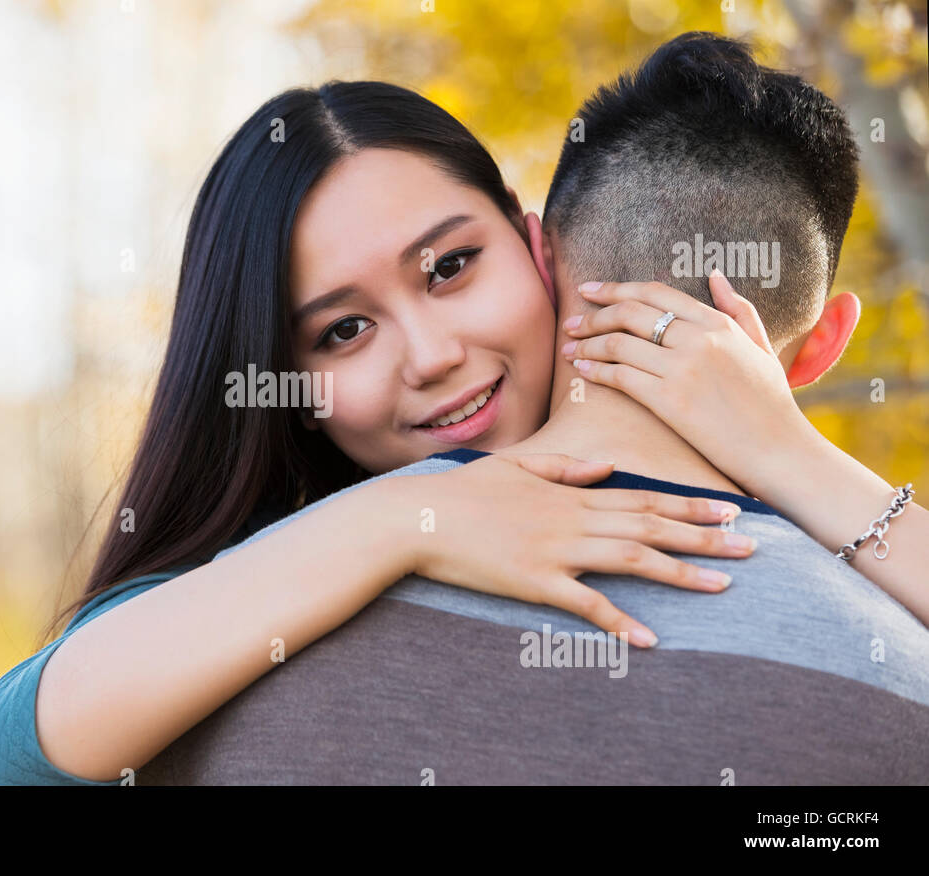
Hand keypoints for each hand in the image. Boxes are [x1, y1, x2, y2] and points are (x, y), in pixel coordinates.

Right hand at [387, 452, 755, 646]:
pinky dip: (618, 621)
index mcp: (569, 493)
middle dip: (703, 535)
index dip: (688, 504)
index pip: (641, 497)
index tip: (729, 509)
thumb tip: (606, 466)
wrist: (420, 517)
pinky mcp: (534, 581)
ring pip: (629, 560)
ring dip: (679, 572)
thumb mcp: (515, 466)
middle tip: (751, 547)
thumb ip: (564, 467)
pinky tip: (649, 638)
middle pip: (649, 527)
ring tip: (721, 586)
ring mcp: (555, 550)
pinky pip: (584, 604)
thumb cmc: (463, 492)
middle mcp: (571, 518)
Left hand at [561, 272, 809, 498]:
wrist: (779, 450)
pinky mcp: (670, 400)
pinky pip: (620, 376)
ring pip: (618, 343)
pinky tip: (581, 371)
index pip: (654, 292)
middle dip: (592, 314)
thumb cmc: (770, 403)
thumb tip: (714, 275)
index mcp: (718, 323)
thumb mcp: (760, 347)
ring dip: (586, 343)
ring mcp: (683, 368)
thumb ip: (738, 309)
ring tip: (569, 349)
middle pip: (629, 313)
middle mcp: (698, 339)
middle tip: (571, 322)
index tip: (589, 290)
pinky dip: (595, 370)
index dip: (615, 288)